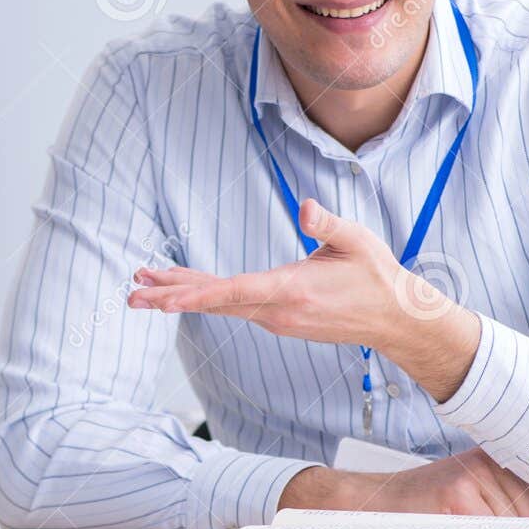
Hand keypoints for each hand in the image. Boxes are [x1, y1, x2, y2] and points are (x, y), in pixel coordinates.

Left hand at [126, 197, 480, 399]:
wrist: (395, 319)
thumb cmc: (377, 276)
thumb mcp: (358, 241)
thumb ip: (327, 224)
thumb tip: (305, 208)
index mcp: (292, 290)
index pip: (234, 292)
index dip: (195, 295)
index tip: (163, 298)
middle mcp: (278, 311)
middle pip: (215, 302)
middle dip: (171, 296)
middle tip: (133, 292)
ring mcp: (276, 319)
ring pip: (221, 305)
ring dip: (183, 294)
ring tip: (145, 285)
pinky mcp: (278, 320)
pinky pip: (233, 307)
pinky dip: (205, 298)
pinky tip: (183, 290)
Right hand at [280, 448, 528, 517]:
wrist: (375, 500)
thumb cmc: (422, 499)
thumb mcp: (471, 490)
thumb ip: (511, 500)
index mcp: (491, 456)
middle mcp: (485, 461)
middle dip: (511, 524)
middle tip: (471, 521)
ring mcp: (473, 477)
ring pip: (514, 522)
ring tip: (458, 522)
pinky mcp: (458, 495)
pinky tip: (452, 528)